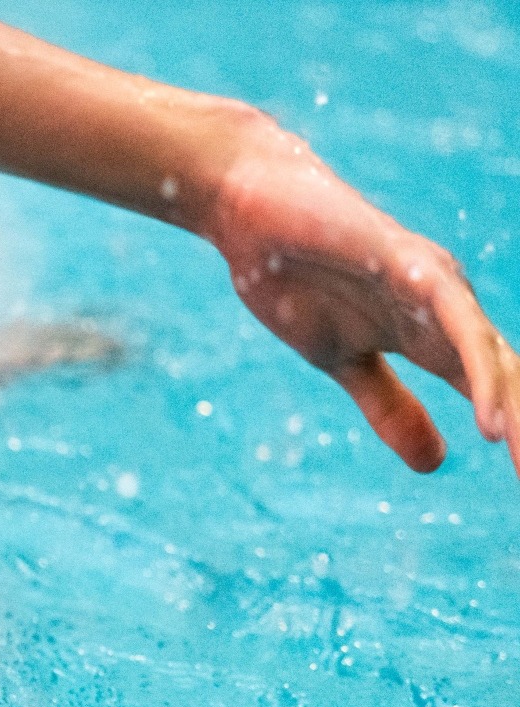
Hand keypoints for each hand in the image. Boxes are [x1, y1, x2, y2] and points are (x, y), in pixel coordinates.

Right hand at [205, 126, 519, 475]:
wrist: (249, 207)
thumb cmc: (292, 274)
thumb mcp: (340, 360)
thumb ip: (389, 405)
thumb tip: (439, 463)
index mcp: (433, 334)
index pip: (492, 394)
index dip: (517, 440)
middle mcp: (448, 311)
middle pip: (507, 382)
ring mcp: (433, 286)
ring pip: (494, 361)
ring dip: (518, 416)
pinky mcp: (411, 267)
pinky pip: (459, 328)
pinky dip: (480, 374)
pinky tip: (492, 423)